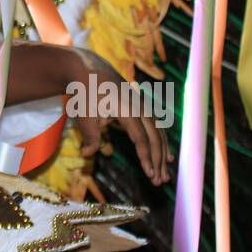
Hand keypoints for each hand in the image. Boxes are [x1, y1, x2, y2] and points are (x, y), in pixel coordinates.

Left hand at [70, 53, 173, 186]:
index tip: (150, 174)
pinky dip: (162, 141)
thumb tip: (87, 154)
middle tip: (160, 181)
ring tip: (166, 174)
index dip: (146, 157)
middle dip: (158, 159)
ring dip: (163, 153)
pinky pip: (156, 125)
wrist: (89, 69)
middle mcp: (138, 106)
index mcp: (125, 109)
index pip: (140, 138)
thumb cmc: (85, 94)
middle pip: (154, 136)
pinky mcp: (142, 105)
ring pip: (158, 131)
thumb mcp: (84, 114)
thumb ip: (89, 136)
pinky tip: (168, 156)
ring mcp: (142, 104)